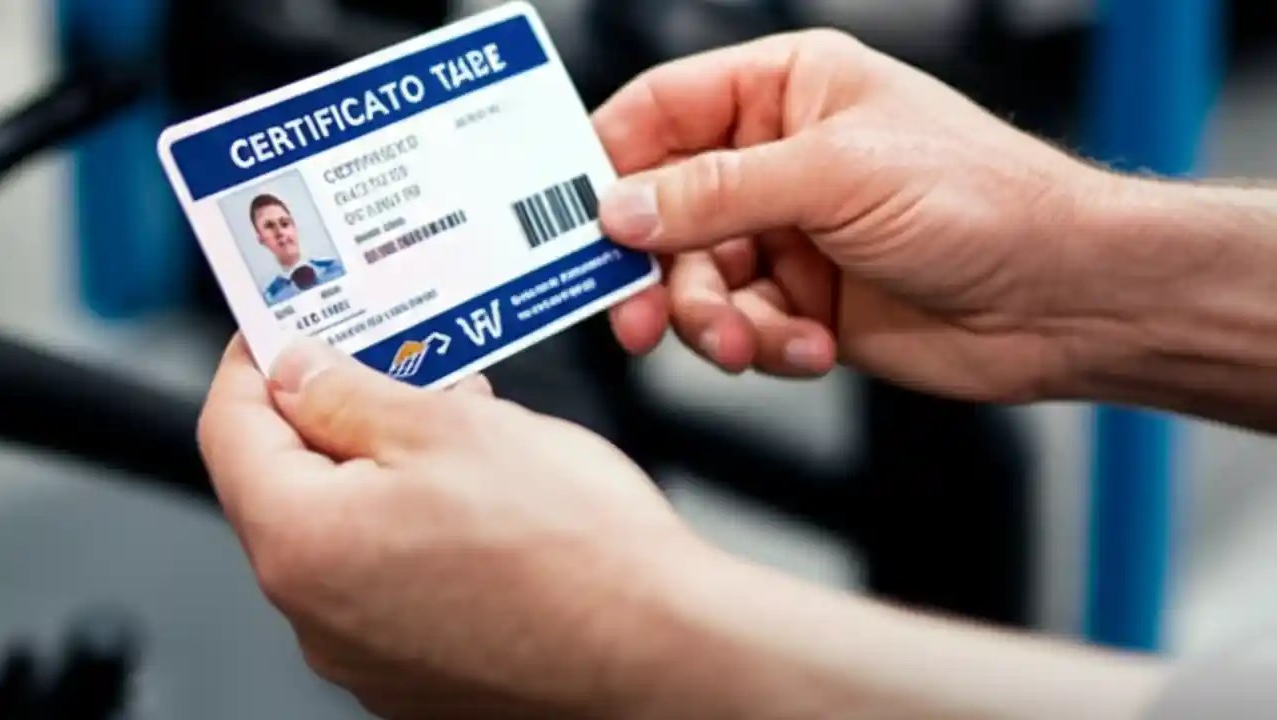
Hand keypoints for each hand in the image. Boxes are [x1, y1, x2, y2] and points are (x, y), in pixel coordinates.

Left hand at [198, 337, 704, 718]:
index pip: (228, 429)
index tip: (282, 327)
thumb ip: (349, 392)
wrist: (661, 652)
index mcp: (303, 544)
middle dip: (335, 412)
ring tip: (458, 424)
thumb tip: (295, 371)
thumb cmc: (575, 551)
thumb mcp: (449, 426)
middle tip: (392, 362)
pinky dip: (416, 529)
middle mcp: (318, 616)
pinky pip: (390, 581)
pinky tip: (481, 499)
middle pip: (289, 484)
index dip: (252, 360)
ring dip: (384, 470)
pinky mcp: (418, 674)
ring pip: (349, 532)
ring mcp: (368, 655)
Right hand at [595, 29, 1108, 402]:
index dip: (607, 163)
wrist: (1063, 298)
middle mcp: (779, 160)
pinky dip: (765, 346)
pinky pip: (744, 328)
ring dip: (713, 322)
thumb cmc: (981, 199)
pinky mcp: (804, 303)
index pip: (661, 113)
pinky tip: (810, 346)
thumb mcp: (834, 175)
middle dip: (657, 272)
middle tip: (641, 321)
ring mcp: (791, 235)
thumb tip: (621, 208)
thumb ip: (717, 193)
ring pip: (698, 282)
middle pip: (666, 212)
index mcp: (785, 90)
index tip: (573, 221)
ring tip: (748, 343)